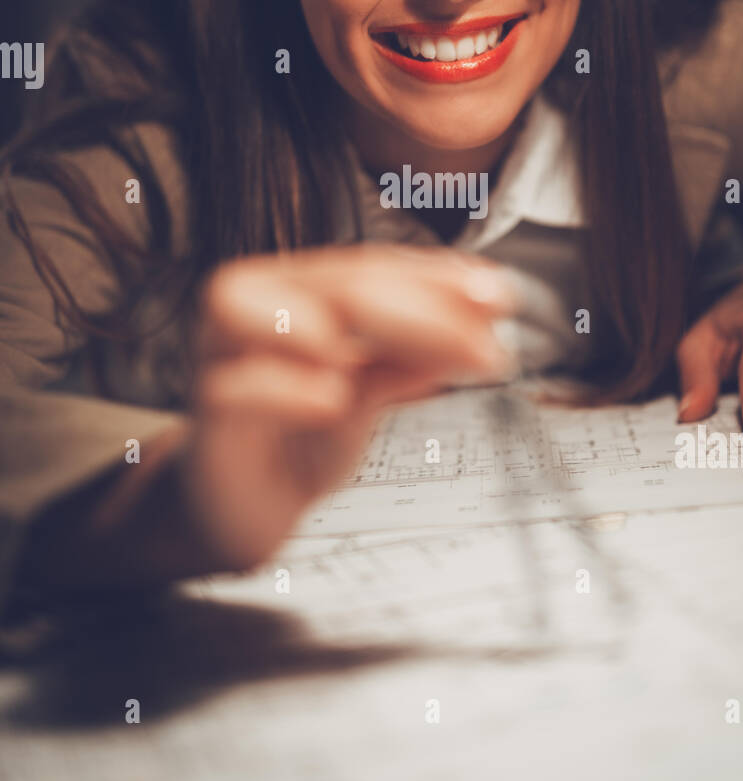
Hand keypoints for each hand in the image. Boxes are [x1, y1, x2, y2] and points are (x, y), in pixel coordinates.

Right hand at [184, 244, 516, 570]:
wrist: (242, 513)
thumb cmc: (299, 440)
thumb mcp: (371, 396)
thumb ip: (412, 360)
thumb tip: (479, 327)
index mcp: (297, 293)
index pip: (367, 266)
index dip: (433, 276)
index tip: (496, 295)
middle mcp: (254, 313)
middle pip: (328, 282)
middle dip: (416, 306)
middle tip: (482, 339)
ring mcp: (221, 363)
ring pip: (244, 305)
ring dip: (324, 318)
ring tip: (393, 349)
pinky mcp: (208, 425)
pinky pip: (229, 388)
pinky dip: (283, 387)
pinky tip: (332, 398)